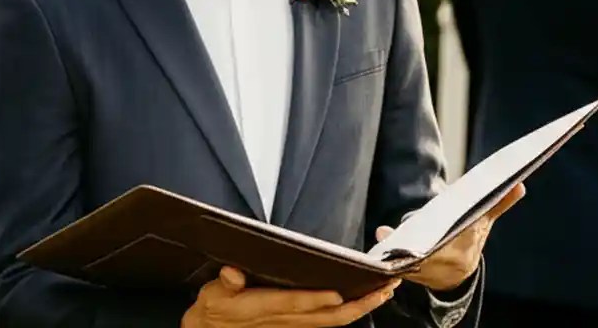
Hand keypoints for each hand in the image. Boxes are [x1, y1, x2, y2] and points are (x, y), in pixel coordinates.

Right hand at [181, 266, 398, 327]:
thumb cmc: (214, 307)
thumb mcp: (212, 294)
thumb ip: (223, 285)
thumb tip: (232, 274)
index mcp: (261, 309)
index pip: (292, 304)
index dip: (314, 300)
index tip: (337, 295)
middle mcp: (283, 320)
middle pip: (326, 318)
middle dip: (358, 306)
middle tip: (384, 288)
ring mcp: (293, 325)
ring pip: (333, 322)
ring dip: (362, 308)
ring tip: (385, 291)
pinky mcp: (298, 325)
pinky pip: (329, 322)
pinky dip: (352, 312)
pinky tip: (367, 299)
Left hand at [375, 183, 525, 291]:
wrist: (456, 275)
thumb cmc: (469, 240)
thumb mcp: (483, 223)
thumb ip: (498, 204)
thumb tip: (519, 185)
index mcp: (467, 246)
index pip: (458, 236)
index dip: (448, 229)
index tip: (437, 219)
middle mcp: (450, 260)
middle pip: (432, 248)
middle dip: (417, 236)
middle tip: (403, 224)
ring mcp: (431, 270)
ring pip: (413, 257)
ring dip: (400, 244)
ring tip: (386, 232)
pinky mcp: (413, 274)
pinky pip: (400, 264)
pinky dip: (391, 252)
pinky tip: (382, 237)